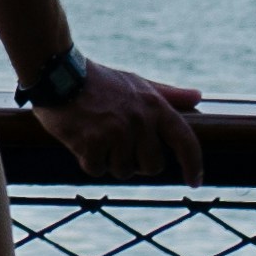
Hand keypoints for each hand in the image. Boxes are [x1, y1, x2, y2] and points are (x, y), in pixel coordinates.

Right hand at [33, 60, 202, 183]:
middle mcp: (139, 119)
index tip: (194, 183)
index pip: (186, 141)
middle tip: (118, 145)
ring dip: (109, 161)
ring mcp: (116, 131)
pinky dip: (88, 160)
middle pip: (153, 166)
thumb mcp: (137, 83)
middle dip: (137, 162)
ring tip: (96, 136)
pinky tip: (80, 139)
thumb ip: (168, 94)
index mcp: (154, 105)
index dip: (193, 165)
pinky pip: (97, 170)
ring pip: (123, 171)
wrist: (58, 72)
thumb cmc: (99, 81)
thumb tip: (198, 97)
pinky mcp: (92, 141)